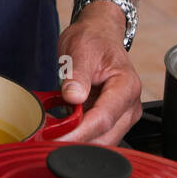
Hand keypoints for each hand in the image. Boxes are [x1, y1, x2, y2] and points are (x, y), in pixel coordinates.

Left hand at [55, 2, 141, 145]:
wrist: (99, 35)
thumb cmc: (93, 40)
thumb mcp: (80, 49)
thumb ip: (77, 74)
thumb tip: (73, 97)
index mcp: (126, 85)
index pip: (103, 118)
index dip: (79, 132)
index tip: (56, 139)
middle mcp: (130, 105)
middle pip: (104, 136)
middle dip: (76, 142)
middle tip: (47, 139)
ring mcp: (123, 115)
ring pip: (101, 142)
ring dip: (77, 141)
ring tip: (52, 132)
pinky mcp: (113, 121)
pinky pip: (96, 137)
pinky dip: (79, 137)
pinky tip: (62, 128)